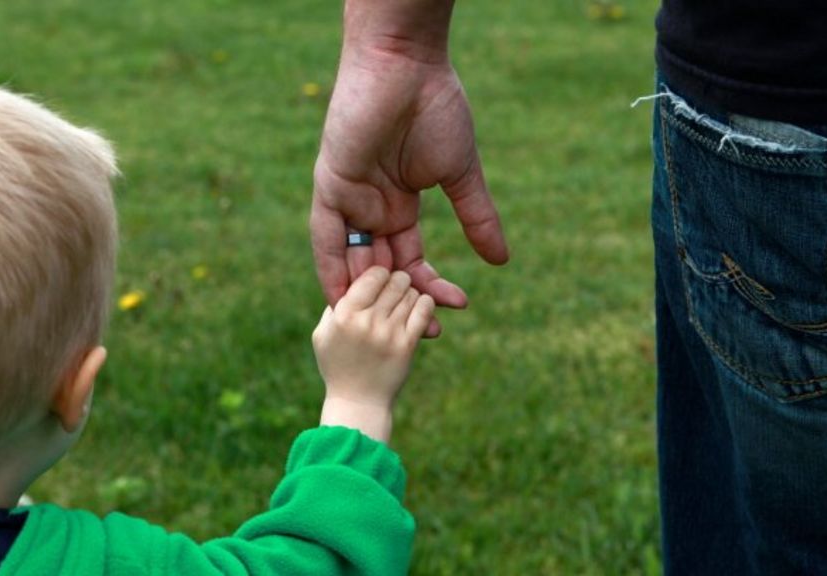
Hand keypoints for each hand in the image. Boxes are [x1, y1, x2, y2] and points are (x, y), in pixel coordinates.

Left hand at [311, 2, 507, 336]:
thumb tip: (501, 260)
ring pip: (353, 260)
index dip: (429, 288)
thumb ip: (476, 217)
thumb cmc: (436, 109)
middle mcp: (370, 207)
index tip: (455, 312)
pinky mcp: (330, 184)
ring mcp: (349, 198)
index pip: (410, 259)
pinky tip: (344, 302)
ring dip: (370, 297)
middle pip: (382, 269)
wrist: (409, 67)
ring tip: (389, 332)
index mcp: (398, 204)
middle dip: (401, 304)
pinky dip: (332, 268)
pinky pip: (324, 236)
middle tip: (430, 336)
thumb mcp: (459, 175)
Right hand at [312, 267, 434, 441]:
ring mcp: (388, 333)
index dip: (380, 274)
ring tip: (405, 302)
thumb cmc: (338, 366)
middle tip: (397, 288)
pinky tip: (420, 308)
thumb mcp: (323, 334)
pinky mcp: (407, 345)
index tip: (380, 281)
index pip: (372, 275)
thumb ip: (334, 306)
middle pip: (395, 281)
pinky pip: (424, 310)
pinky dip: (425, 304)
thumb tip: (351, 281)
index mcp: (343, 314)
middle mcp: (366, 321)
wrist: (358, 402)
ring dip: (411, 294)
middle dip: (398, 281)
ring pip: (412, 293)